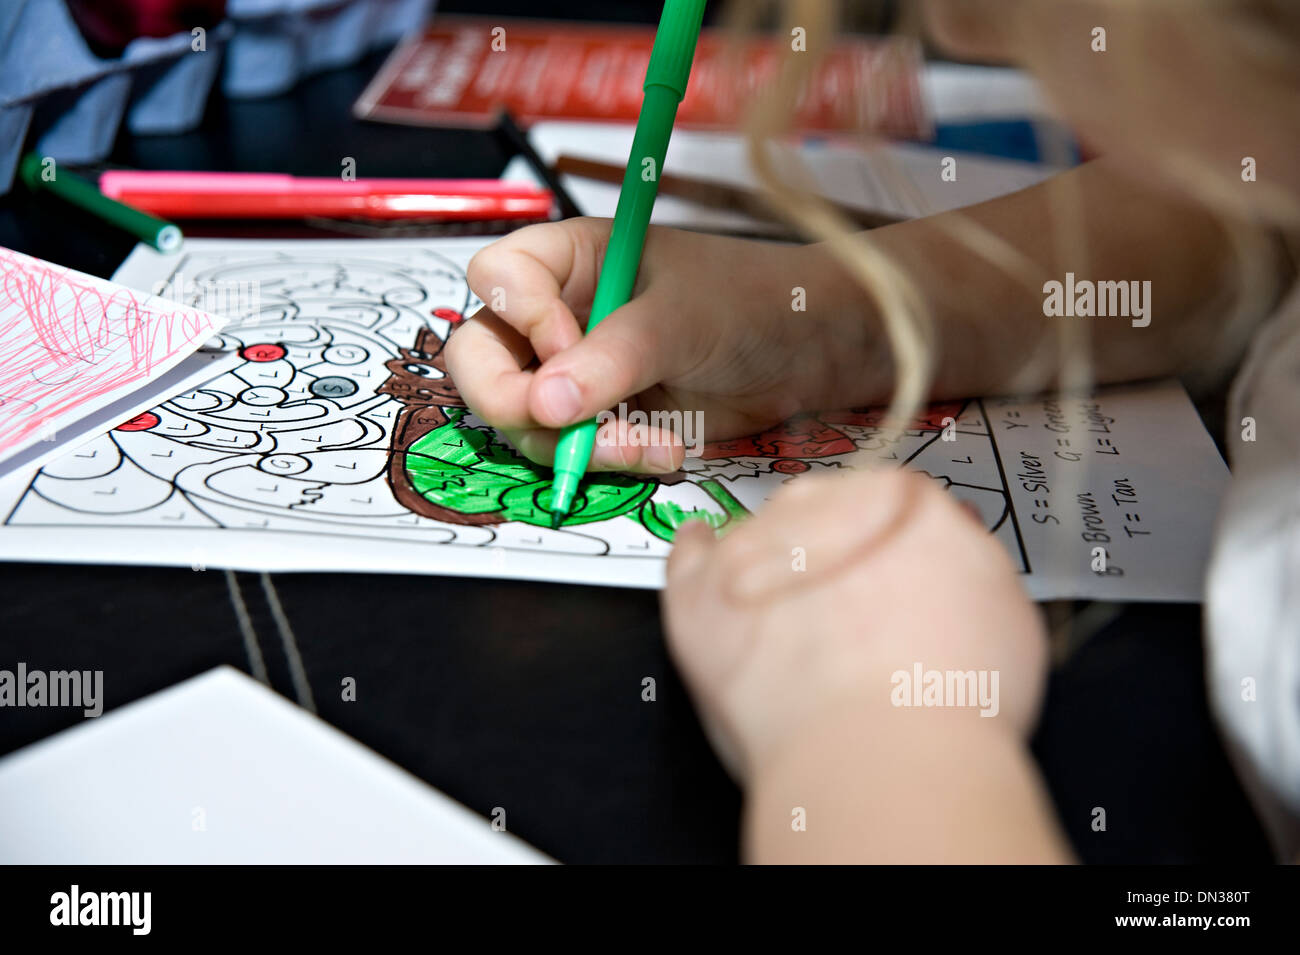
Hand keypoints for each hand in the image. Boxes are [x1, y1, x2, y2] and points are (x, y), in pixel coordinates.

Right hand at [446, 218, 885, 472]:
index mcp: (568, 258)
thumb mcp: (679, 320)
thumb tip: (543, 406)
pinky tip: (663, 452)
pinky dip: (607, 462)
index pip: (495, 275)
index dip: (519, 317)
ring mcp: (572, 372)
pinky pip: (568, 451)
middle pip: (480, 358)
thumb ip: (611, 359)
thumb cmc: (748, 303)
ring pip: (522, 419)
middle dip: (513, 401)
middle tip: (561, 427)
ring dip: (575, 445)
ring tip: (648, 445)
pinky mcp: (597, 420)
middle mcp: (556, 313)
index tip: (564, 346)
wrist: (806, 355)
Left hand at [661, 469, 1047, 781]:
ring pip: (757, 533)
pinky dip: (696, 554)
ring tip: (786, 613)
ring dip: (768, 562)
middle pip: (820, 511)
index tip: (891, 575)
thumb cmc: (950, 698)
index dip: (889, 547)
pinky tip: (704, 557)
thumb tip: (946, 542)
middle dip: (829, 553)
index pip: (889, 502)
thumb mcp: (1000, 607)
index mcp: (899, 502)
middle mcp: (821, 508)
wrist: (881, 756)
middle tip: (845, 613)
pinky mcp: (698, 593)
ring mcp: (753, 547)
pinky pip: (687, 554)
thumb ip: (962, 559)